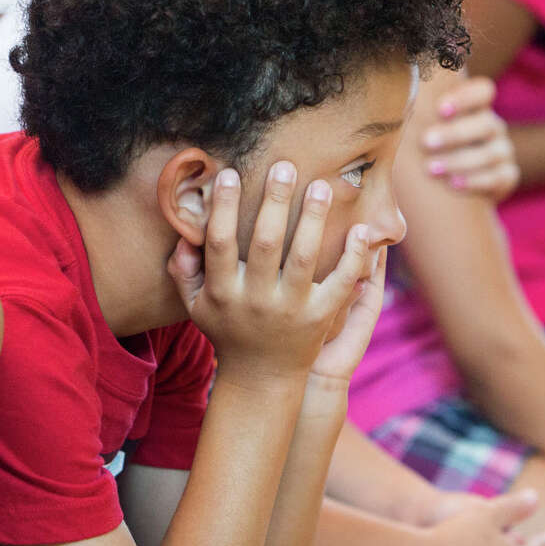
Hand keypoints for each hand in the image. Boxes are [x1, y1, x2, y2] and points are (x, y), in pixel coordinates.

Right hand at [167, 163, 376, 385]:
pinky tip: (361, 229)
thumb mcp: (196, 307)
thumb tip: (184, 234)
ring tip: (320, 185)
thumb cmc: (228, 332)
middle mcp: (256, 301)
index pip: (220, 243)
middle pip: (264, 244)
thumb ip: (183, 271)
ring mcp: (291, 310)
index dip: (222, 207)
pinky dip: (352, 258)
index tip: (228, 173)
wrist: (262, 379)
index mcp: (224, 293)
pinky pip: (340, 284)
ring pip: (303, 258)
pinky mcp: (320, 318)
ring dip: (312, 219)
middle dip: (273, 202)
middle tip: (284, 166)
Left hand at [421, 76, 519, 202]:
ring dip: (460, 160)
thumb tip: (388, 105)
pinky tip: (454, 185)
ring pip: (491, 152)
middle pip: (486, 123)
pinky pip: (498, 177)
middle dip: (455, 133)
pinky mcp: (507, 176)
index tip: (439, 108)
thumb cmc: (431, 149)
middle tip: (426, 141)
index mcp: (476, 108)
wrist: (453, 189)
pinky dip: (476, 181)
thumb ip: (419, 116)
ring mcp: (503, 151)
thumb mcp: (427, 129)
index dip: (465, 96)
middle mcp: (493, 127)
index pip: (483, 91)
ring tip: (431, 169)